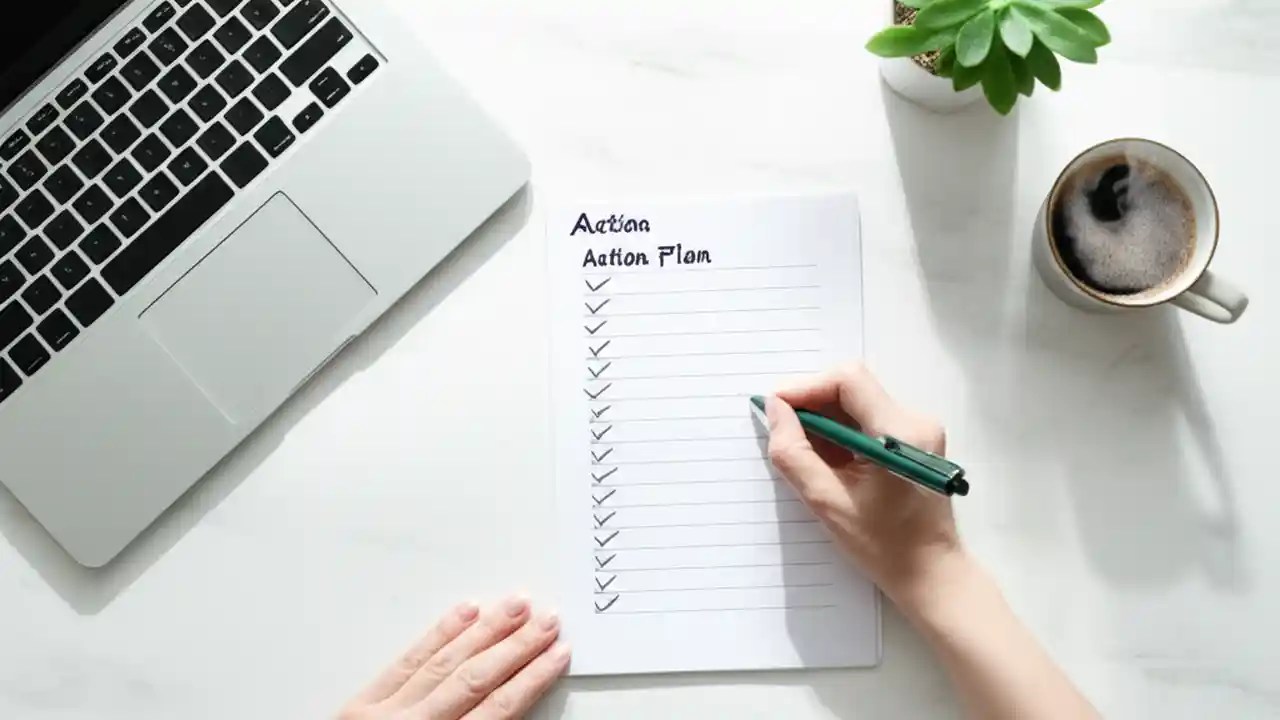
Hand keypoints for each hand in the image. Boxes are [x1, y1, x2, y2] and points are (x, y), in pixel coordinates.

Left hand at [339, 596, 568, 719]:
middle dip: (517, 647)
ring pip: (445, 662)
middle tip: (547, 620)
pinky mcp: (360, 704)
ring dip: (486, 630)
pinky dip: (439, 634)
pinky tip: (464, 612)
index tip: (557, 655)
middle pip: (476, 679)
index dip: (532, 679)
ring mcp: (382, 714)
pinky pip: (406, 661)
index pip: (498, 711)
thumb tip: (513, 704)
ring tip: (516, 605)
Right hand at [766, 363, 962, 614]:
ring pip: (858, 402)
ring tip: (805, 452)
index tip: (776, 408)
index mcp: (899, 433)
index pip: (848, 380)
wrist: (931, 573)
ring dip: (825, 419)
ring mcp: (918, 429)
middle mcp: (915, 421)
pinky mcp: (914, 440)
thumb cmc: (883, 546)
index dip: (805, 387)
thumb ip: (794, 452)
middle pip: (852, 388)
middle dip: (812, 403)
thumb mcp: (826, 501)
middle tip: (784, 432)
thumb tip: (775, 409)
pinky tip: (829, 460)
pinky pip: (868, 419)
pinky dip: (841, 431)